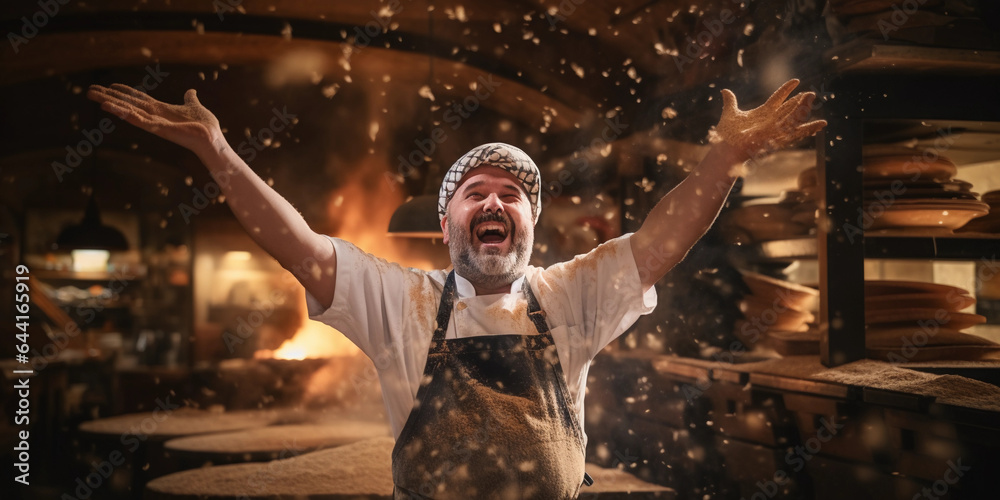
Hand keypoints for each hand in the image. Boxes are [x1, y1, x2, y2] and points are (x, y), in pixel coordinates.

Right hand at [87, 84, 222, 156]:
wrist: (212, 138)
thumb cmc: (205, 125)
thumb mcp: (195, 106)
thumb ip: (190, 99)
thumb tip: (191, 91)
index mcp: (161, 110)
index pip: (138, 98)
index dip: (125, 91)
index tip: (111, 85)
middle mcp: (153, 116)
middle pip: (127, 103)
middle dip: (109, 96)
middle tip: (90, 90)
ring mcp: (153, 122)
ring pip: (126, 110)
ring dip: (109, 102)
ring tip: (92, 96)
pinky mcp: (156, 128)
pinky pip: (136, 119)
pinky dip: (121, 112)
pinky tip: (107, 106)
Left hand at [710, 79, 826, 158]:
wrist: (725, 150)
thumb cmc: (727, 136)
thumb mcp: (730, 114)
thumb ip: (730, 102)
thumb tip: (725, 90)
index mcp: (762, 113)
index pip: (777, 98)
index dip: (786, 89)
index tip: (796, 81)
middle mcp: (771, 121)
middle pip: (789, 108)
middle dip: (800, 102)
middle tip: (811, 93)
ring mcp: (775, 130)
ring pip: (794, 118)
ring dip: (804, 109)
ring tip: (812, 98)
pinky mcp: (777, 138)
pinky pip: (794, 132)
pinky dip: (805, 127)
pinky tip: (816, 121)